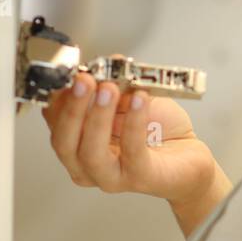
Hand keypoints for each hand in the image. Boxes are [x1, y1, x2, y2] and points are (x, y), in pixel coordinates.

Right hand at [43, 68, 216, 207]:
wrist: (187, 157)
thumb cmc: (157, 131)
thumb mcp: (131, 98)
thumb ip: (117, 83)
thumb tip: (111, 62)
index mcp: (78, 142)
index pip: (54, 121)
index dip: (57, 97)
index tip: (69, 72)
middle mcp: (87, 164)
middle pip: (64, 141)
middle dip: (72, 108)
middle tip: (84, 80)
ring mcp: (111, 176)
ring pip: (91, 152)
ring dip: (97, 117)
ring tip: (108, 88)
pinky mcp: (140, 177)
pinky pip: (132, 151)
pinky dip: (134, 122)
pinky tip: (138, 99)